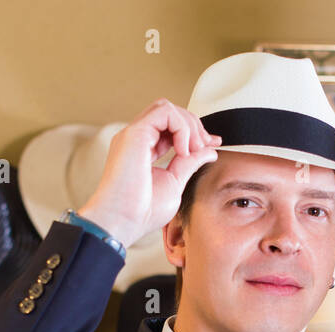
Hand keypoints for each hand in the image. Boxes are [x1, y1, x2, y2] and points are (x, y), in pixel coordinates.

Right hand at [77, 98, 222, 248]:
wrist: (122, 221)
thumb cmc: (142, 211)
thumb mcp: (175, 182)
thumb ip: (189, 163)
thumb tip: (209, 150)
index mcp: (143, 149)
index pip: (170, 126)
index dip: (194, 131)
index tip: (212, 144)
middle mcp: (136, 138)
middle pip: (169, 112)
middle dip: (193, 125)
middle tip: (206, 145)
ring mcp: (134, 134)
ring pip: (166, 108)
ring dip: (188, 124)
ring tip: (194, 148)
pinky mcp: (135, 134)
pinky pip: (165, 113)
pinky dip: (182, 127)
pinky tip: (184, 150)